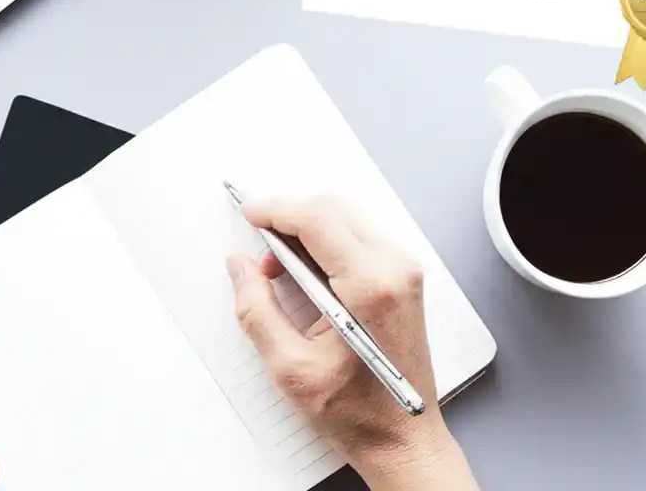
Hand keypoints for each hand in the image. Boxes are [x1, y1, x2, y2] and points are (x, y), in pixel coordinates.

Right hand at [226, 196, 478, 490]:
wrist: (404, 439)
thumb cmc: (358, 413)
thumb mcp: (290, 368)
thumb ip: (257, 309)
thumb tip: (240, 267)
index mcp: (371, 287)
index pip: (318, 219)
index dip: (276, 209)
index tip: (249, 213)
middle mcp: (396, 269)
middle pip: (334, 208)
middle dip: (289, 216)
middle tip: (259, 247)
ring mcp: (405, 271)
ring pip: (347, 217)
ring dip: (307, 228)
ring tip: (279, 269)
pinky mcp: (403, 278)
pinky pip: (359, 235)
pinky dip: (326, 240)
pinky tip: (306, 272)